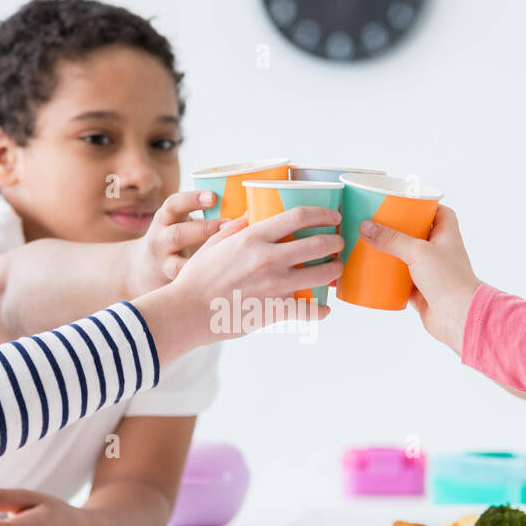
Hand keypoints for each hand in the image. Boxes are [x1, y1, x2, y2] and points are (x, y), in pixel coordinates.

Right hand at [124, 191, 226, 296]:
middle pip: (177, 235)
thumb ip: (204, 217)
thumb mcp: (181, 222)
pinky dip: (206, 285)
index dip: (192, 200)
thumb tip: (247, 212)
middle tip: (230, 227)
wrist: (144, 269)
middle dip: (204, 230)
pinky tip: (227, 282)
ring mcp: (163, 265)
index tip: (213, 197)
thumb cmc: (176, 241)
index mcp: (164, 219)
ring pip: (180, 265)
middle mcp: (160, 241)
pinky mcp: (170, 285)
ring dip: (206, 262)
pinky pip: (188, 286)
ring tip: (229, 256)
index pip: (174, 205)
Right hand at [132, 205, 343, 359]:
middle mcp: (269, 258)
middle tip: (338, 244)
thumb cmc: (197, 277)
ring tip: (334, 270)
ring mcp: (275, 285)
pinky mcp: (275, 310)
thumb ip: (235, 228)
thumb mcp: (214, 244)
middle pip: (319, 244)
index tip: (333, 216)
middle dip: (335, 242)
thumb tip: (250, 215)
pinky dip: (321, 310)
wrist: (188, 312)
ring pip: (321, 274)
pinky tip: (324, 308)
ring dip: (334, 271)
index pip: (299, 216)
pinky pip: (310, 310)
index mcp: (254, 238)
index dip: (323, 214)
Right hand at [358, 205, 481, 354]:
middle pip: (418, 234)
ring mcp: (431, 272)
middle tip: (380, 223)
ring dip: (392, 254)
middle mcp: (440, 252)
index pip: (440, 212)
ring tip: (371, 246)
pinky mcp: (421, 291)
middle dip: (400, 230)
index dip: (425, 206)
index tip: (405, 203)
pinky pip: (401, 281)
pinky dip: (389, 278)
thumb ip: (392, 239)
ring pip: (408, 258)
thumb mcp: (418, 252)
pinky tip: (374, 274)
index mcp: (447, 235)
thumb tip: (367, 227)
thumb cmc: (449, 280)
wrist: (458, 317)